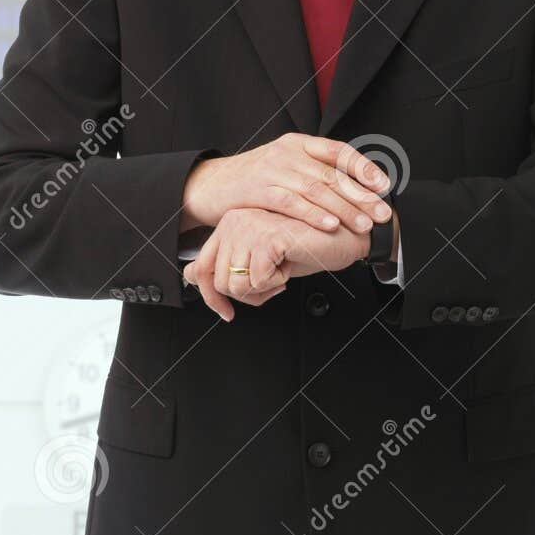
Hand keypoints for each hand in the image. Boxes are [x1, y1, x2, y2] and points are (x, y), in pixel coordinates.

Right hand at [181, 133, 391, 236]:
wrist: (210, 184)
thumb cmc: (252, 180)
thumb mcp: (283, 166)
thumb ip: (312, 171)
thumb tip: (353, 188)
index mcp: (297, 143)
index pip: (338, 151)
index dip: (363, 167)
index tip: (384, 185)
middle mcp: (287, 152)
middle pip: (332, 174)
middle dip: (362, 196)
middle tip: (383, 213)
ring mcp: (272, 170)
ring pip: (317, 190)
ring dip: (345, 209)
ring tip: (364, 224)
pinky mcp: (258, 190)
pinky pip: (292, 203)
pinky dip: (314, 215)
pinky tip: (331, 225)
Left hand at [181, 206, 373, 321]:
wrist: (342, 239)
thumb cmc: (304, 249)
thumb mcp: (259, 260)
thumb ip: (227, 265)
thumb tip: (192, 277)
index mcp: (229, 225)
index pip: (200, 268)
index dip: (210, 297)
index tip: (227, 312)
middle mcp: (234, 221)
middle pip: (218, 282)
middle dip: (246, 295)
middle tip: (272, 283)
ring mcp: (249, 227)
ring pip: (235, 284)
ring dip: (262, 289)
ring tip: (280, 271)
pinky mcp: (267, 236)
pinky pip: (257, 280)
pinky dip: (275, 283)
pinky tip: (287, 266)